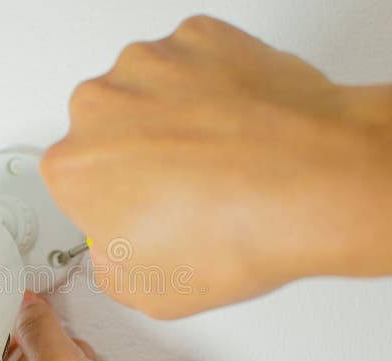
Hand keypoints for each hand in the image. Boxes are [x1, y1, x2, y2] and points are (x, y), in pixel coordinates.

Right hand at [41, 15, 391, 318]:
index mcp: (74, 166)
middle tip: (186, 190)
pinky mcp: (198, 39)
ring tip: (220, 159)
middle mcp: (99, 104)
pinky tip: (237, 126)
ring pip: (148, 94)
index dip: (113, 202)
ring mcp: (151, 64)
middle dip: (137, 157)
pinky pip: (192, 65)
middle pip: (106, 132)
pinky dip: (210, 88)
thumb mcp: (149, 291)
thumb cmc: (238, 230)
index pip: (77, 183)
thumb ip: (110, 266)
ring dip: (172, 119)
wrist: (316, 181)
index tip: (142, 213)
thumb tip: (118, 249)